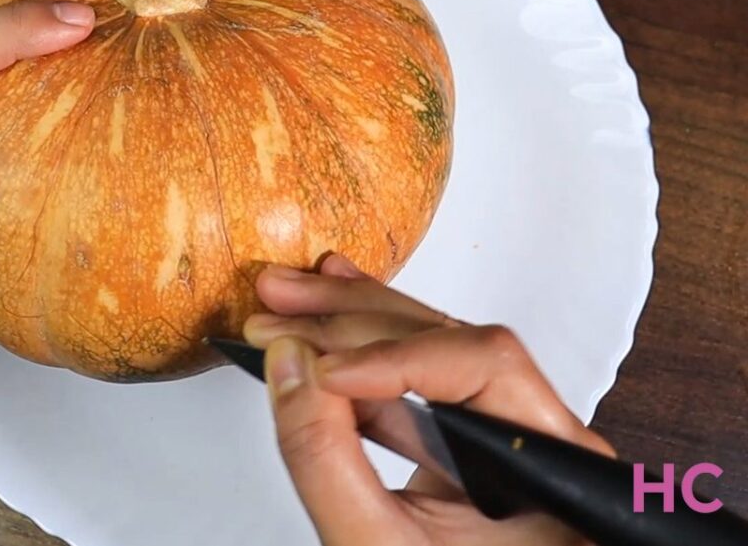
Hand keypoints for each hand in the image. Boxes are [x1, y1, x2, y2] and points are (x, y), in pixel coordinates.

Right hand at [246, 254, 614, 545]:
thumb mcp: (372, 545)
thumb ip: (326, 457)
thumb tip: (290, 365)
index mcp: (546, 469)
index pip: (481, 364)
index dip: (391, 356)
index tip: (316, 370)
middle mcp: (535, 439)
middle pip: (448, 341)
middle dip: (350, 323)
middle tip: (277, 310)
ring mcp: (499, 436)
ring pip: (426, 347)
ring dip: (346, 322)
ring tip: (284, 302)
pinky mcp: (460, 440)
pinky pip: (411, 378)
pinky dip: (357, 353)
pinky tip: (324, 324)